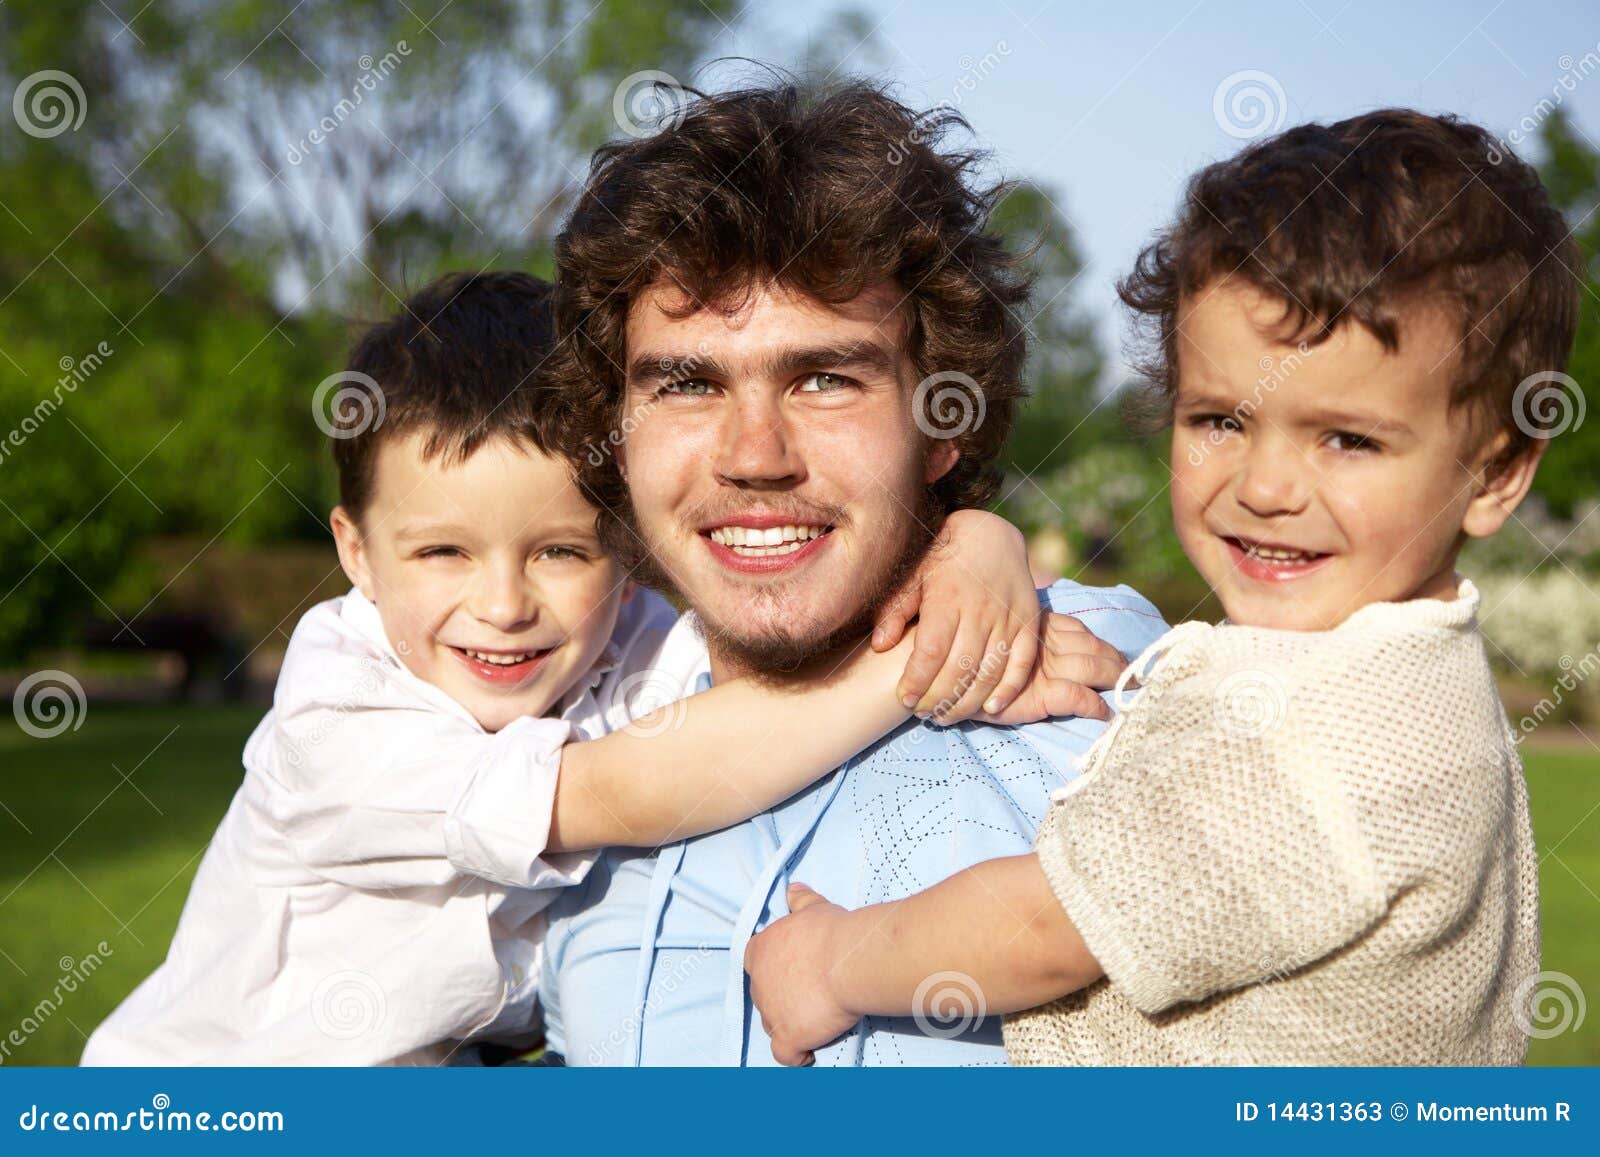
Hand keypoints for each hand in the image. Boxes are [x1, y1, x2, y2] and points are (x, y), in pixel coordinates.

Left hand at [743, 883, 859, 1065]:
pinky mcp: (788, 1035)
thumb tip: (793, 888)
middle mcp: (758, 982)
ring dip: (790, 1024)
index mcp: (759, 950)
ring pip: (773, 1025)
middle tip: (811, 996)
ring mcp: (770, 1012)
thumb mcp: (813, 909)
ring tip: (815, 1022)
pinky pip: (785, 1054)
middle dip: (783, 999)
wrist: (847, 960)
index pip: (756, 964)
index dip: (775, 970)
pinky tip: (809, 1053)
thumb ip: (799, 901)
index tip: (795, 973)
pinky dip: (796, 1056)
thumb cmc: (832, 932)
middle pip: (765, 997)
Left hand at [872, 510, 1040, 721]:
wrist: (990, 533)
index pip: (931, 652)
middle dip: (938, 698)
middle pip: (959, 668)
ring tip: (946, 716)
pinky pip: (1022, 663)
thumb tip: (880, 645)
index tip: (904, 698)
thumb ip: (895, 609)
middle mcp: (980, 610)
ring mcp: (1008, 617)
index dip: (917, 681)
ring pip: (989, 672)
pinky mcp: (1029, 622)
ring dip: (968, 702)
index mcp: (947, 598)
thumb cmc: (943, 557)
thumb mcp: (913, 574)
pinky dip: (1009, 689)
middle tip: (923, 713)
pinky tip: (990, 709)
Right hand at [978, 614, 1127, 724]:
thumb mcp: (1003, 639)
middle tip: (1140, 679)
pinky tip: (1105, 713)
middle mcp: (1046, 641)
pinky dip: (1096, 705)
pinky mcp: (1039, 694)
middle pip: (1097, 649)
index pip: (1084, 633)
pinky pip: (1078, 697)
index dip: (1108, 648)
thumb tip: (1056, 651)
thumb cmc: (970, 654)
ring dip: (1117, 681)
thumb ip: (1027, 639)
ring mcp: (1044, 667)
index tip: (1123, 660)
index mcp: (1041, 624)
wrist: (941, 674)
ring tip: (1131, 694)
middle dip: (1121, 665)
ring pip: (1095, 668)